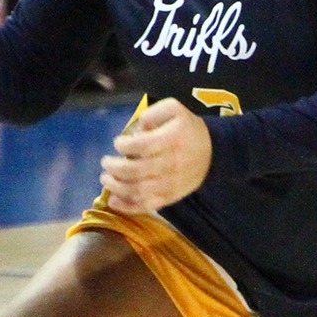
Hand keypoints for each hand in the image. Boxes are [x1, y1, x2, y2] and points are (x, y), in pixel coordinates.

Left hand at [100, 97, 211, 213]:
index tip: (118, 142)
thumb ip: (152, 114)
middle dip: (114, 168)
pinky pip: (147, 206)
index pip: (143, 146)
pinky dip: (127, 207)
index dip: (125, 145)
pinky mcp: (169, 197)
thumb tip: (136, 132)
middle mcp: (172, 164)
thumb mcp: (173, 109)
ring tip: (106, 179)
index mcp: (172, 140)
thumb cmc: (186, 129)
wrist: (211, 153)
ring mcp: (170, 184)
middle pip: (136, 171)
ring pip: (139, 191)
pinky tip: (113, 201)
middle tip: (105, 162)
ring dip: (116, 187)